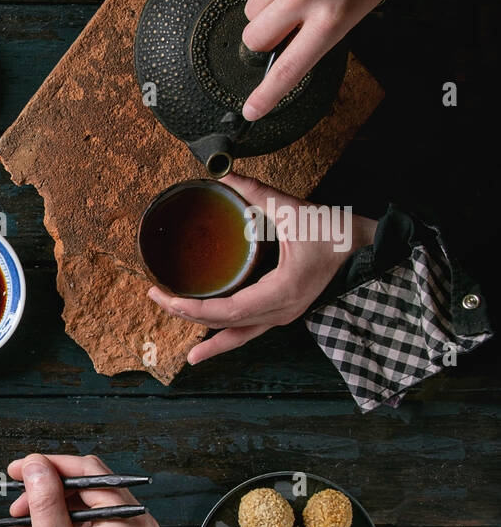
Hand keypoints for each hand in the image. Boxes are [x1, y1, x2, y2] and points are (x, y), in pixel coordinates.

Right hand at [0, 454, 160, 526]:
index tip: (14, 471)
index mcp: (128, 521)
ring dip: (42, 520)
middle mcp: (136, 522)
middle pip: (81, 488)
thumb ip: (45, 504)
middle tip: (12, 514)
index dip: (47, 467)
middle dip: (41, 499)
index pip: (87, 471)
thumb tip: (35, 465)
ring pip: (77, 508)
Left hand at [148, 174, 375, 364]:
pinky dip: (228, 339)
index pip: (226, 311)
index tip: (164, 296)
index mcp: (281, 292)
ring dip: (208, 338)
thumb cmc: (338, 233)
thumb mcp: (297, 211)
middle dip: (187, 315)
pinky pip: (251, 332)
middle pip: (225, 323)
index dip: (191, 308)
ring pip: (239, 335)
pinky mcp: (285, 311)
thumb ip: (258, 193)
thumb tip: (225, 174)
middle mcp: (281, 311)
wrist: (370, 248)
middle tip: (155, 298)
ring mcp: (284, 315)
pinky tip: (208, 347)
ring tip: (185, 352)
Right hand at [241, 0, 408, 120]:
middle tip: (289, 23)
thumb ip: (314, 36)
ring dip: (268, 6)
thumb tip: (280, 52)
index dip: (267, 94)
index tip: (252, 110)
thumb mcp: (354, 13)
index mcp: (331, 17)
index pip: (288, 68)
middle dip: (266, 36)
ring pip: (251, 10)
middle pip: (254, 38)